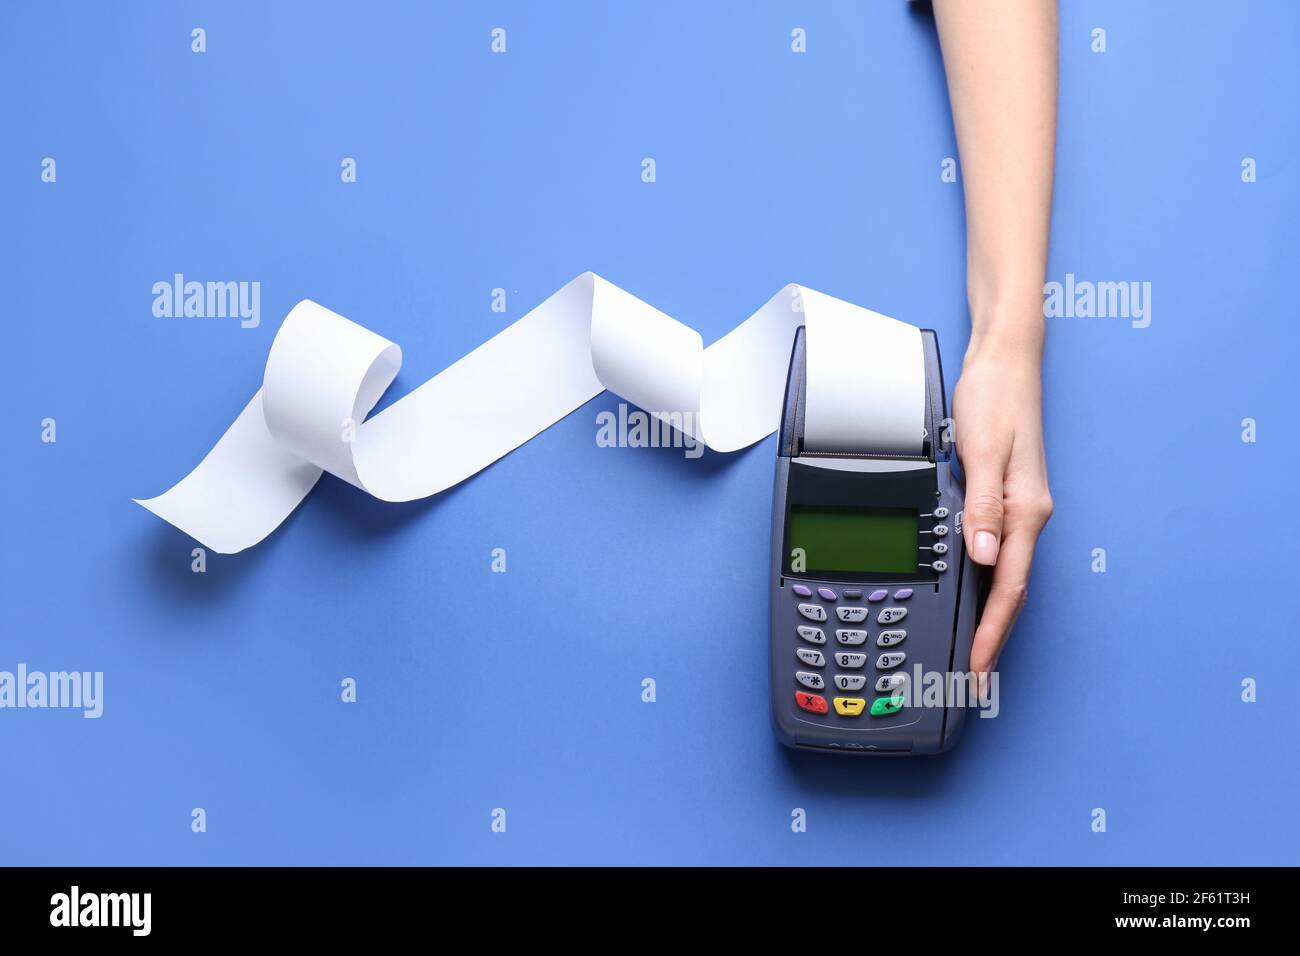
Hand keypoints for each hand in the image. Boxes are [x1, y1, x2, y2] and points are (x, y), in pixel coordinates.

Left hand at [952, 334, 1052, 677]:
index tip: (975, 668)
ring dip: (988, 616)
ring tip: (970, 652)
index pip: (1008, 589)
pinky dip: (984, 583)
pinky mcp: (1004, 499)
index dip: (989, 633)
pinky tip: (969, 594)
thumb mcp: (983, 450)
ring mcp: (1017, 509)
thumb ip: (983, 506)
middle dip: (991, 638)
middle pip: (1009, 593)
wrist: (1005, 360)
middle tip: (972, 678)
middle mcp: (1026, 516)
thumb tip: (982, 556)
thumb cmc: (997, 398)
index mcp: (1025, 512)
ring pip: (1004, 577)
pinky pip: (996, 554)